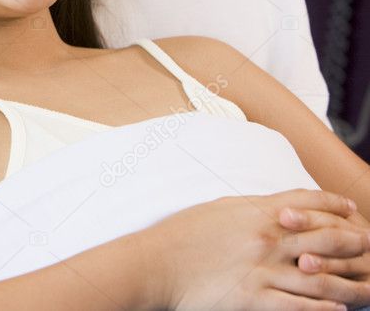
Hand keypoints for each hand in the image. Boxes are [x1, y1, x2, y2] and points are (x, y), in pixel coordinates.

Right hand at [147, 188, 369, 309]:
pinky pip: (298, 305)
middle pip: (326, 238)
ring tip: (367, 290)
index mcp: (257, 213)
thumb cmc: (181, 235)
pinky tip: (337, 310)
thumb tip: (274, 208)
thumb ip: (251, 209)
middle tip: (369, 247)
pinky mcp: (254, 298)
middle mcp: (266, 239)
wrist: (156, 263)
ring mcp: (262, 269)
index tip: (352, 211)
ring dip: (349, 284)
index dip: (335, 205)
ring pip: (321, 277)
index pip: (308, 203)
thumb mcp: (219, 209)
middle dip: (354, 243)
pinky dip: (322, 309)